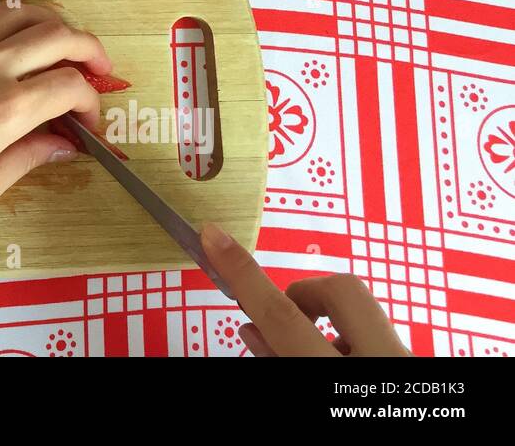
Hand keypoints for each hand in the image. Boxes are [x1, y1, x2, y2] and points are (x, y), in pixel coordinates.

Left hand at [0, 4, 107, 256]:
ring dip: (49, 25)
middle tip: (98, 71)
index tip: (88, 121)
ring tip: (60, 50)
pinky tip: (7, 64)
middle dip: (87, 48)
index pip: (69, 84)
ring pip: (16, 13)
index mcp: (2, 110)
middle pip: (55, 33)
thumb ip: (26, 159)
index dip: (90, 101)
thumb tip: (61, 146)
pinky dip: (7, 34)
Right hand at [202, 223, 411, 356]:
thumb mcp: (295, 401)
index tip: (213, 236)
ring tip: (319, 357)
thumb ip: (275, 360)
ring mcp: (412, 361)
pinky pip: (385, 338)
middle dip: (308, 293)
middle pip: (341, 288)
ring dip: (334, 329)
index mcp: (336, 374)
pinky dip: (358, 347)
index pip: (281, 315)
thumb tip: (252, 328)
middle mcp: (385, 362)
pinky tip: (346, 367)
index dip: (244, 274)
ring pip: (367, 315)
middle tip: (292, 321)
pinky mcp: (423, 363)